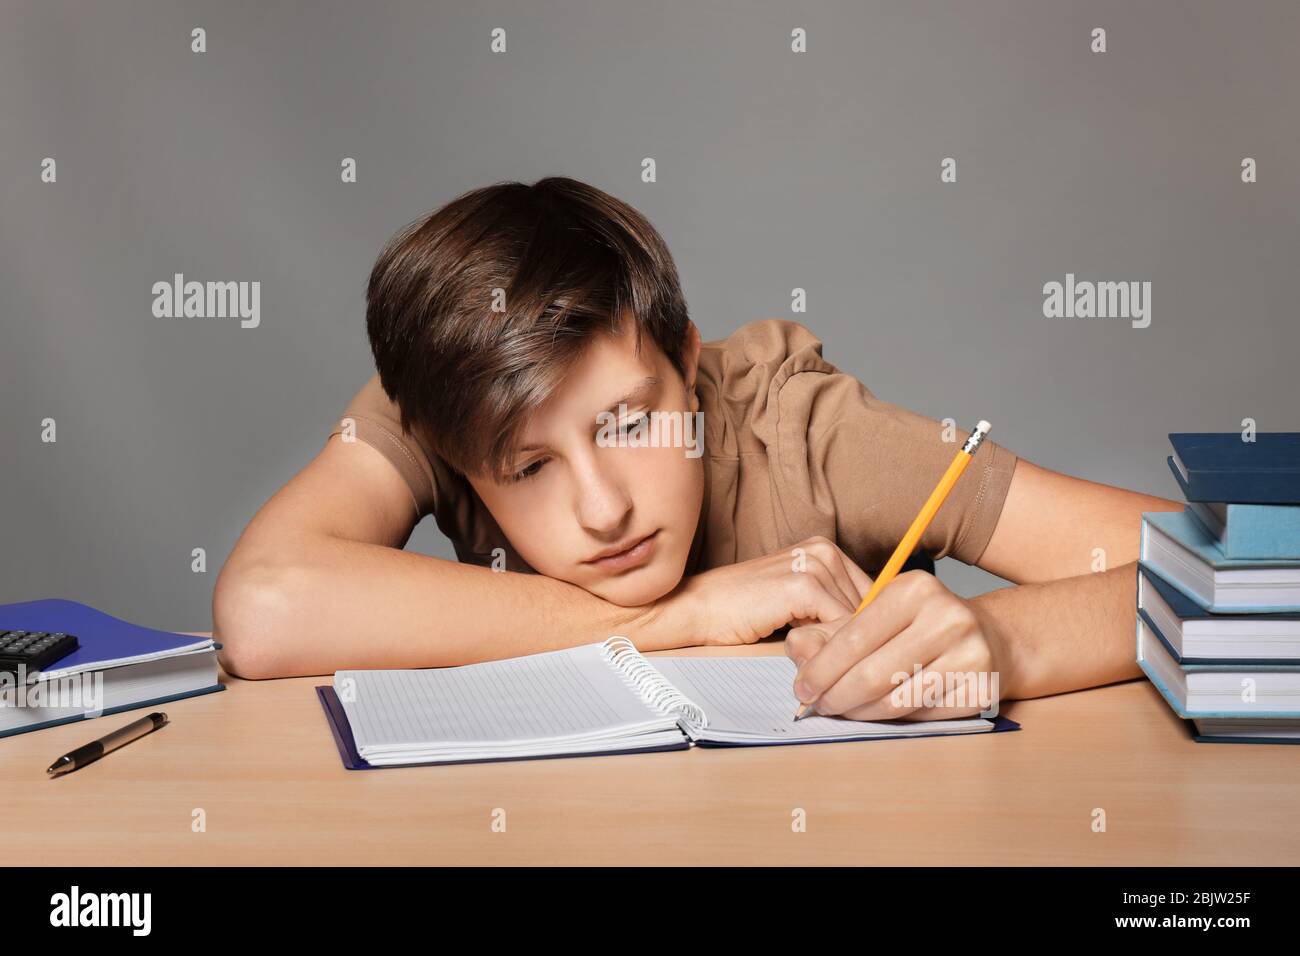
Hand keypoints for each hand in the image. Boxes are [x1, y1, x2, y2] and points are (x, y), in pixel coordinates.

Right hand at [651, 536, 875, 647]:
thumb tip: (878, 638)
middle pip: (872, 609)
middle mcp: (824, 550)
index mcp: (825, 550)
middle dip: (856, 642)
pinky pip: (841, 628)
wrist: (698, 609)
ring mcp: (814, 564)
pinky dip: (831, 651)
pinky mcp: (802, 585)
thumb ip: (833, 611)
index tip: (854, 658)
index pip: (876, 597)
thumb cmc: (741, 611)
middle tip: (831, 666)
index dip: (868, 631)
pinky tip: (806, 658)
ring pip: (859, 622)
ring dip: (842, 649)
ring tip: (814, 663)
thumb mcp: (797, 605)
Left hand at [785, 570, 1010, 719]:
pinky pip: (920, 715)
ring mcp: (970, 655)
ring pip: (895, 700)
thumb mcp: (881, 611)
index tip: (801, 688)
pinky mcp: (980, 689)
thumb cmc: (922, 623)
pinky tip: (875, 712)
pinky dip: (891, 718)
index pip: (853, 638)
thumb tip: (797, 651)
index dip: (820, 669)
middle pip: (872, 674)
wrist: (992, 636)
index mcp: (915, 589)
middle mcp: (947, 618)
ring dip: (859, 712)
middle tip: (816, 706)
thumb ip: (834, 629)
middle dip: (834, 695)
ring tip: (841, 710)